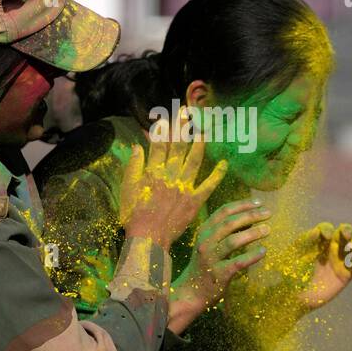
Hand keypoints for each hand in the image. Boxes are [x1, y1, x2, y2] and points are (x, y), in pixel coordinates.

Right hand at [120, 108, 226, 248]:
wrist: (148, 238)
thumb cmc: (134, 216)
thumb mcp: (128, 189)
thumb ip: (134, 167)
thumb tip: (137, 146)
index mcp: (153, 172)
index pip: (159, 145)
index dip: (162, 130)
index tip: (165, 118)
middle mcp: (170, 176)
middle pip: (178, 147)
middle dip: (182, 128)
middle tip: (187, 112)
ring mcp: (184, 188)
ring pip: (194, 160)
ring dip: (199, 143)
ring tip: (204, 129)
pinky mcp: (194, 201)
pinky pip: (208, 185)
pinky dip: (217, 174)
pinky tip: (224, 163)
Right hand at [169, 199, 270, 329]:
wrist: (190, 292)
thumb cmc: (205, 264)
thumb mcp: (209, 243)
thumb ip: (224, 231)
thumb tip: (251, 219)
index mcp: (203, 231)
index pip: (223, 211)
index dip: (242, 205)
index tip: (259, 202)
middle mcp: (205, 242)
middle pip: (229, 223)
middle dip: (251, 215)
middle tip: (268, 213)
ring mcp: (210, 259)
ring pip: (233, 241)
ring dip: (253, 233)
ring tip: (268, 229)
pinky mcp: (218, 274)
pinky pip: (238, 262)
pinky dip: (252, 256)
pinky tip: (263, 251)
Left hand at [291, 222, 351, 310]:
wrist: (295, 297)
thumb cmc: (290, 275)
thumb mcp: (292, 257)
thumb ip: (303, 243)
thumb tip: (316, 232)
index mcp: (317, 241)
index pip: (326, 228)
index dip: (327, 229)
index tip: (325, 236)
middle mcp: (331, 248)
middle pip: (345, 232)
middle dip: (347, 230)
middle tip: (345, 235)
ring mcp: (340, 260)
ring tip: (350, 249)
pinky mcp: (347, 274)